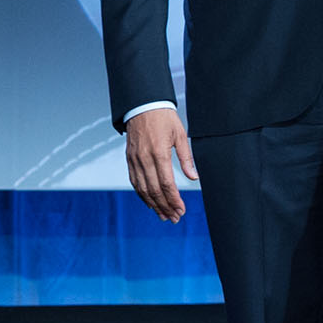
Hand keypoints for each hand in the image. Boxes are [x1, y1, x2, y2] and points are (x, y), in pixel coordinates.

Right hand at [123, 105, 196, 222]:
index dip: (174, 200)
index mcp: (159, 153)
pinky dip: (142, 195)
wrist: (142, 105)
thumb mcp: (180, 135)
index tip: (182, 210)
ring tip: (164, 216)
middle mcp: (144, 159)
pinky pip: (134, 181)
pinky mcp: (129, 159)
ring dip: (154, 205)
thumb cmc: (163, 117)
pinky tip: (150, 203)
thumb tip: (193, 177)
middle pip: (155, 191)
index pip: (167, 184)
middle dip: (165, 207)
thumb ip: (186, 158)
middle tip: (175, 218)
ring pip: (143, 189)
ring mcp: (135, 160)